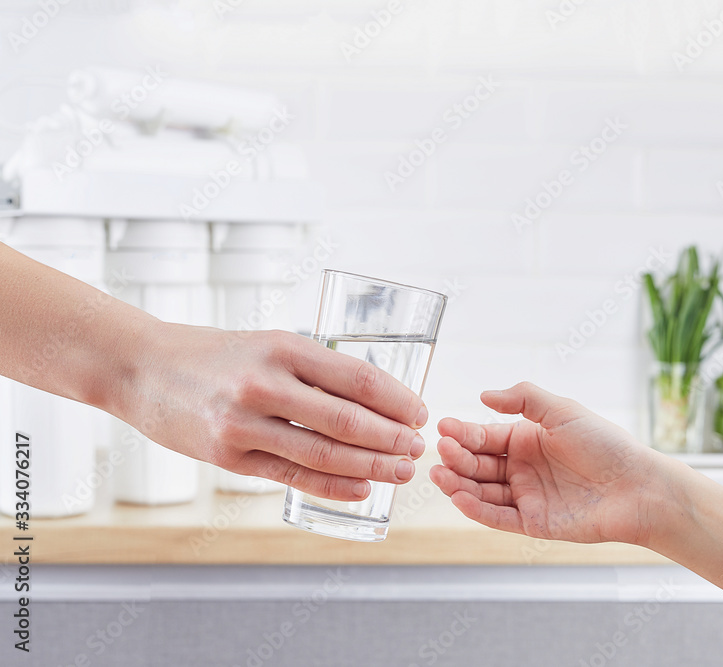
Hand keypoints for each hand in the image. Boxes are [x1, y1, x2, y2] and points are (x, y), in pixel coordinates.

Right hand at [117, 321, 426, 500]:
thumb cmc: (217, 354)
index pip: (358, 378)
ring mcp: (243, 424)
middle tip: (418, 449)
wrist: (142, 368)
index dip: (397, 400)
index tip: (420, 413)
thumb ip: (315, 370)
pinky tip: (361, 489)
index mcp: (284, 348)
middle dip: (391, 439)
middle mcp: (265, 385)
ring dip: (370, 467)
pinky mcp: (228, 457)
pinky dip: (332, 486)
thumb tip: (376, 401)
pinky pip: (292, 476)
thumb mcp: (270, 344)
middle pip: (347, 420)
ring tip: (400, 472)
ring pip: (323, 454)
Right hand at [429, 382, 659, 544]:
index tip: (443, 427)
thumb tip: (484, 395)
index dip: (464, 433)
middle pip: (479, 464)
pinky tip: (459, 498)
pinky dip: (476, 509)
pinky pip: (498, 517)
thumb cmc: (606, 445)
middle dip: (457, 458)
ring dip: (458, 484)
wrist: (637, 487)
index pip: (486, 436)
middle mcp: (524, 468)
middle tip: (441, 451)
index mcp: (528, 439)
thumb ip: (523, 398)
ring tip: (439, 475)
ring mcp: (527, 496)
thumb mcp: (563, 410)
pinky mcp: (533, 523)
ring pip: (482, 491)